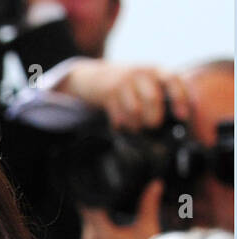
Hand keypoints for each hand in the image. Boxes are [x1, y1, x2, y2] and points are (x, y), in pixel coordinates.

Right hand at [58, 62, 190, 130]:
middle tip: (153, 126)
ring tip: (136, 128)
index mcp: (155, 69)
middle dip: (154, 117)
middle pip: (153, 98)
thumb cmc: (127, 82)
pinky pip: (119, 115)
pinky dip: (123, 124)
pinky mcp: (108, 93)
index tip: (183, 116)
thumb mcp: (146, 78)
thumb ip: (163, 90)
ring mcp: (123, 82)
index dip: (181, 98)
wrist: (95, 76)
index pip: (173, 80)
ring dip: (137, 124)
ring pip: (135, 109)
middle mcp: (141, 73)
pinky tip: (123, 125)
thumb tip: (179, 115)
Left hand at [78, 179, 163, 238]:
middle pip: (87, 210)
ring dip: (97, 209)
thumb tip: (155, 184)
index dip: (91, 192)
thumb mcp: (148, 228)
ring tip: (109, 198)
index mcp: (100, 233)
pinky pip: (91, 228)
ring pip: (88, 219)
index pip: (88, 205)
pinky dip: (98, 220)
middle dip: (97, 199)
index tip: (98, 183)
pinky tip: (108, 213)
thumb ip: (149, 204)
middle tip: (108, 187)